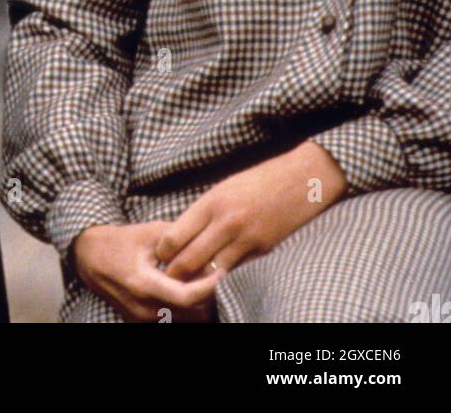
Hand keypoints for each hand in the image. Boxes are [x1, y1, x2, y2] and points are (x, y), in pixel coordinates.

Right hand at [72, 221, 221, 322]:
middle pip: (191, 313)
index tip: (222, 271)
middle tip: (216, 273)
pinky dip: (186, 307)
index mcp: (143, 284)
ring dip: (199, 303)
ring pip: (186, 319)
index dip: (208, 287)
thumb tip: (208, 247)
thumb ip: (179, 241)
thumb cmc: (121, 242)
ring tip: (204, 279)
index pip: (186, 297)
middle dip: (208, 295)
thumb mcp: (149, 233)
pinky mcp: (141, 321)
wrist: (91, 257)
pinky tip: (188, 287)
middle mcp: (143, 308)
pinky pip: (174, 320)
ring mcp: (141, 318)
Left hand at [157, 142, 349, 279]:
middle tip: (170, 279)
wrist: (301, 179)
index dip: (163, 253)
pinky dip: (224, 278)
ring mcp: (246, 239)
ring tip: (191, 284)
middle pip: (187, 261)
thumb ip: (203, 213)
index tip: (162, 258)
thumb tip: (180, 237)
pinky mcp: (263, 251)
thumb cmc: (259, 180)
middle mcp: (225, 222)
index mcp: (210, 202)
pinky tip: (218, 280)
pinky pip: (236, 272)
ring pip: (210, 273)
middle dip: (175, 274)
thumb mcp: (224, 189)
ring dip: (199, 281)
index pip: (173, 237)